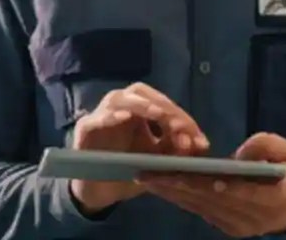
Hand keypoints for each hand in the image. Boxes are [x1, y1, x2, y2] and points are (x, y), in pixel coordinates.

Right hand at [69, 82, 210, 214]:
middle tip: (179, 124)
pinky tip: (124, 117)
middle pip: (141, 92)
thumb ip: (176, 151)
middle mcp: (120, 107)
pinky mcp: (85, 129)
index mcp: (140, 112)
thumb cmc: (130, 169)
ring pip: (118, 98)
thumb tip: (200, 146)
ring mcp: (101, 115)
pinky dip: (110, 116)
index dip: (183, 119)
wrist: (101, 192)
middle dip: (163, 106)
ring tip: (159, 115)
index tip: (200, 141)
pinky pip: (95, 118)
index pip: (163, 104)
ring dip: (141, 105)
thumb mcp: (158, 161)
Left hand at [139, 133, 285, 237]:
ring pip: (202, 207)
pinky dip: (181, 197)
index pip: (246, 194)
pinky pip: (201, 211)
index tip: (204, 178)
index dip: (225, 186)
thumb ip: (266, 146)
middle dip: (182, 186)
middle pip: (214, 201)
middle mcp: (253, 219)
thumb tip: (238, 154)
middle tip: (154, 172)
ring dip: (173, 193)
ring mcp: (238, 226)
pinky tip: (160, 185)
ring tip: (147, 177)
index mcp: (274, 199)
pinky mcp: (227, 227)